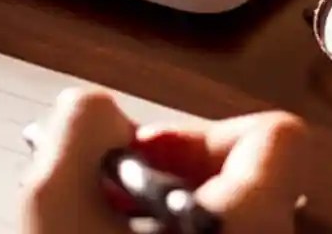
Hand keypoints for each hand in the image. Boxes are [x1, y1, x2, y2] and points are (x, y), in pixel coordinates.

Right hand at [21, 88, 307, 233]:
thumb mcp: (56, 203)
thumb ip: (78, 127)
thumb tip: (96, 110)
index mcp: (249, 217)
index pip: (275, 133)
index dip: (197, 131)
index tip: (146, 156)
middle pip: (236, 172)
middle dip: (164, 172)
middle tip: (111, 197)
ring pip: (217, 210)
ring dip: (158, 207)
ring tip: (105, 226)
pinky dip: (166, 231)